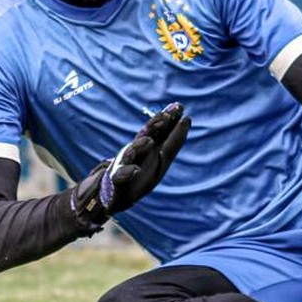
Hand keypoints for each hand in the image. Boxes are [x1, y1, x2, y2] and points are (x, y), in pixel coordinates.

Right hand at [68, 103, 190, 224]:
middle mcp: (136, 152)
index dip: (169, 120)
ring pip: (132, 153)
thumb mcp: (161, 159)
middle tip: (164, 116)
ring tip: (148, 141)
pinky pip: (121, 176)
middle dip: (154, 127)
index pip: (161, 131)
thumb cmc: (141, 173)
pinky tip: (135, 171)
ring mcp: (125, 164)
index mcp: (149, 148)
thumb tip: (187, 119)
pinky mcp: (117, 179)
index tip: (180, 106)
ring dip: (139, 147)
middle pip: (146, 136)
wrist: (114, 194)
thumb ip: (174, 141)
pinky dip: (127, 173)